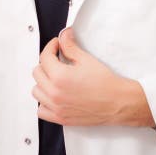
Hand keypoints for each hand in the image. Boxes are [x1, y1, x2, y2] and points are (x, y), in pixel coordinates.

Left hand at [31, 27, 154, 127]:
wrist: (119, 102)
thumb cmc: (106, 84)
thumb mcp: (86, 59)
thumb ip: (70, 46)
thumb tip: (63, 36)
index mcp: (59, 76)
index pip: (44, 57)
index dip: (51, 47)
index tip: (57, 45)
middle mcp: (54, 93)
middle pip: (37, 72)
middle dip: (46, 63)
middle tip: (57, 60)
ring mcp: (56, 107)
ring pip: (36, 91)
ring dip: (43, 82)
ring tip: (54, 78)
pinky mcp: (61, 118)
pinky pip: (41, 110)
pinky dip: (44, 103)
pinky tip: (54, 96)